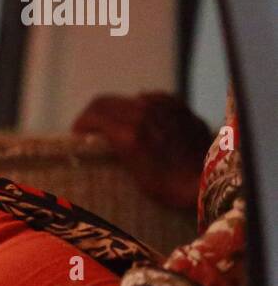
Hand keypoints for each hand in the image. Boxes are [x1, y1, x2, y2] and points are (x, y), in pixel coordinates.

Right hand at [71, 92, 211, 211]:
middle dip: (94, 114)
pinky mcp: (178, 106)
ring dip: (117, 111)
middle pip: (106, 101)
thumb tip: (105, 134)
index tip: (78, 135)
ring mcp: (162, 106)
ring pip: (127, 98)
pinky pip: (152, 98)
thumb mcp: (134, 174)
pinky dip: (141, 107)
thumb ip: (119, 146)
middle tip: (92, 130)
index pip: (93, 114)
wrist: (208, 181)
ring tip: (119, 126)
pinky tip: (146, 119)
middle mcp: (142, 113)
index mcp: (128, 131)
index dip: (80, 123)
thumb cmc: (168, 187)